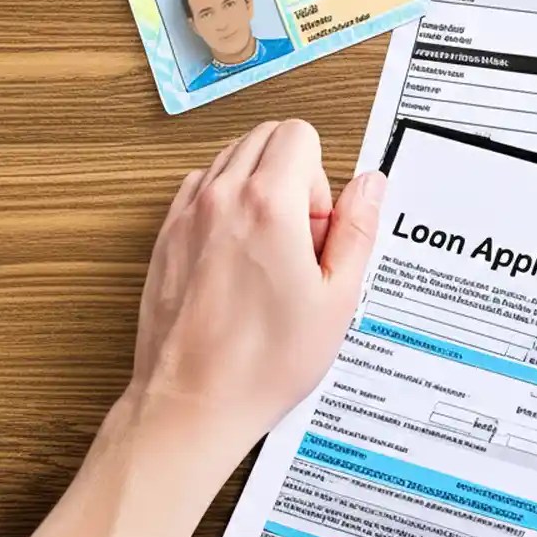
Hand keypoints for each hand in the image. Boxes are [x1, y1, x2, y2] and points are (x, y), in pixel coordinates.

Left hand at [0, 120, 386, 536]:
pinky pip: (198, 190)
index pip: (299, 134)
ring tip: (269, 252)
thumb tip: (371, 183)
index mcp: (269, 206)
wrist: (194, 402)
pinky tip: (238, 259)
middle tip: (300, 239)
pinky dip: (223, 206)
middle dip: (292, 175)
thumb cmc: (264, 363)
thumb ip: (358, 228)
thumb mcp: (337, 298)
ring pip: (230, 160)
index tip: (318, 228)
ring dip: (256, 187)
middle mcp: (221, 199)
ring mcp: (186, 216)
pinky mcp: (166, 237)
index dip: (321, 179)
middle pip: (264, 137)